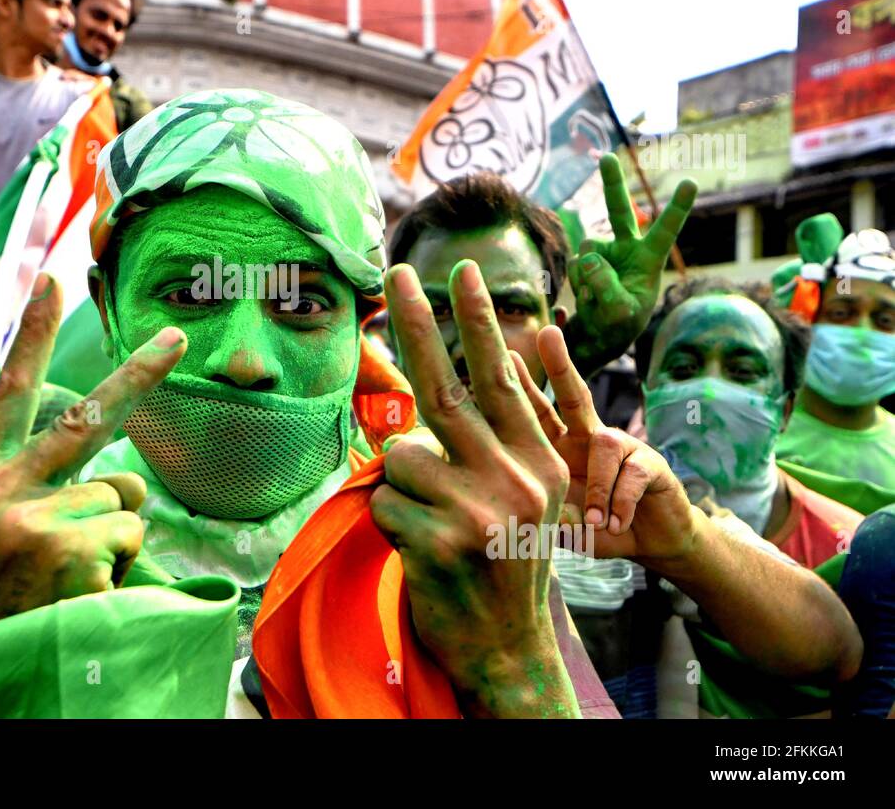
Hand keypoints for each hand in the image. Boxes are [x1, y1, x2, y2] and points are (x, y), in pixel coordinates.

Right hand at [0, 274, 186, 636]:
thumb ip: (24, 486)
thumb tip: (117, 473)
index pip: (5, 394)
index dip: (31, 334)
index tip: (52, 279)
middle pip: (87, 416)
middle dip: (139, 372)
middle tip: (179, 335)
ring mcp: (30, 520)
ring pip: (121, 494)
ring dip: (114, 534)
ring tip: (74, 575)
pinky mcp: (68, 550)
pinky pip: (132, 533)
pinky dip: (123, 564)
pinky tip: (84, 593)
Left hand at [370, 261, 576, 717]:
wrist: (509, 647)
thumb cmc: (504, 562)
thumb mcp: (519, 498)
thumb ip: (485, 444)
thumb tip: (437, 390)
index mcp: (538, 462)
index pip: (501, 379)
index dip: (478, 322)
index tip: (463, 271)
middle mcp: (514, 478)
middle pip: (446, 388)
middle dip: (417, 322)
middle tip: (395, 273)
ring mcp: (477, 510)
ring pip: (399, 457)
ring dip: (399, 486)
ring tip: (431, 523)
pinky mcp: (438, 542)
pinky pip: (381, 503)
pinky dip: (388, 523)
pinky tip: (421, 552)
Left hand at [510, 325, 697, 564]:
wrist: (652, 543)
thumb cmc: (599, 528)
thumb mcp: (565, 523)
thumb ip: (545, 512)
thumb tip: (519, 506)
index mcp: (563, 448)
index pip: (539, 412)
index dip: (522, 386)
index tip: (505, 354)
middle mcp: (589, 438)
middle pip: (575, 395)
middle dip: (560, 364)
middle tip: (548, 334)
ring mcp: (622, 446)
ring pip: (603, 444)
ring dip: (596, 487)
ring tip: (594, 521)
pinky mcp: (652, 462)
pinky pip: (632, 473)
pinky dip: (620, 502)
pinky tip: (616, 523)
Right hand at [564, 154, 695, 371]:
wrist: (594, 339)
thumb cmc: (618, 328)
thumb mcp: (619, 311)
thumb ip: (606, 282)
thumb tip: (586, 256)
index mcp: (649, 260)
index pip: (665, 231)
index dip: (678, 208)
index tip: (690, 182)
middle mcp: (626, 250)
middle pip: (619, 211)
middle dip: (611, 183)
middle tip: (607, 158)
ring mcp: (602, 255)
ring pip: (587, 248)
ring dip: (588, 277)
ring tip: (598, 302)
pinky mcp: (582, 263)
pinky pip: (574, 265)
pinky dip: (578, 285)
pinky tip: (586, 301)